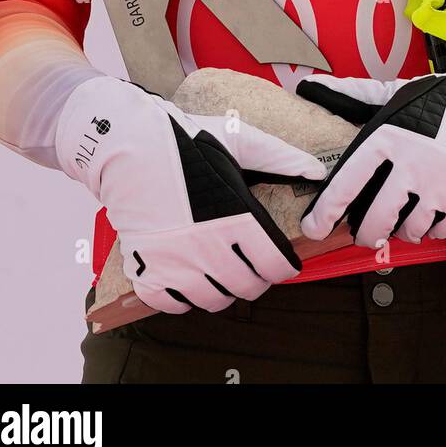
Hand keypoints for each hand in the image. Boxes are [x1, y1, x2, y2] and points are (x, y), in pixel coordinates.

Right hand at [55, 76, 325, 313]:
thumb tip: (318, 171)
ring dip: (223, 289)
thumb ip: (280, 157)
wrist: (127, 149)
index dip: (284, 266)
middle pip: (247, 288)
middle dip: (256, 277)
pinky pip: (175, 306)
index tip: (282, 259)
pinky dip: (184, 296)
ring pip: (214, 301)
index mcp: (235, 217)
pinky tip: (187, 274)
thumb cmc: (186, 144)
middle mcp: (207, 248)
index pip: (275, 266)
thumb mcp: (239, 141)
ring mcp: (176, 265)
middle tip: (251, 262)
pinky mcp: (147, 273)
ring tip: (221, 268)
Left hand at [296, 39, 445, 249]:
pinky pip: (437, 232)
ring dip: (403, 226)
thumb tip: (312, 86)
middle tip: (368, 231)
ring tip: (410, 207)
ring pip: (407, 231)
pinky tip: (436, 205)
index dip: (327, 211)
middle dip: (366, 232)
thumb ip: (356, 96)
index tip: (314, 227)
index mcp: (389, 137)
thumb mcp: (400, 94)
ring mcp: (440, 189)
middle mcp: (412, 166)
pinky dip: (433, 225)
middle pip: (375, 221)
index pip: (348, 183)